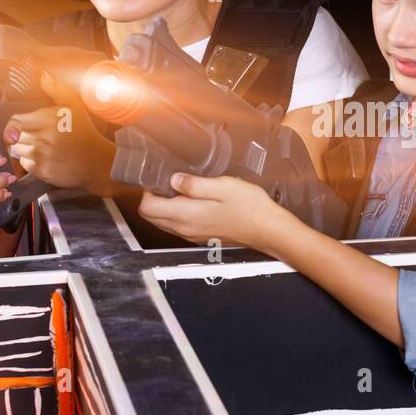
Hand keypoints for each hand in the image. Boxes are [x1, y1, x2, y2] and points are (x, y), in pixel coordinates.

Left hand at [6, 71, 116, 191]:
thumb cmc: (85, 132)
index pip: (16, 122)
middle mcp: (44, 139)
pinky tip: (46, 157)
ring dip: (26, 149)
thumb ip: (56, 89)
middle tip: (36, 136)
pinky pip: (26, 164)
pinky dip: (31, 162)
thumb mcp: (74, 106)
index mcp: (49, 120)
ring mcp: (43, 156)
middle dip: (21, 136)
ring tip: (43, 146)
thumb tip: (43, 75)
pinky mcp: (43, 171)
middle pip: (15, 137)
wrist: (97, 162)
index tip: (14, 129)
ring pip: (18, 151)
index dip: (13, 125)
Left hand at [138, 173, 291, 251]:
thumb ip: (194, 184)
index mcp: (186, 215)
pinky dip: (176, 214)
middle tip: (170, 181)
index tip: (160, 177)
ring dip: (164, 207)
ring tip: (183, 189)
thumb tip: (173, 179)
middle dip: (153, 198)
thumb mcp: (223, 186)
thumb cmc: (250, 207)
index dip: (148, 191)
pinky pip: (177, 226)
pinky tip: (194, 201)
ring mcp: (192, 235)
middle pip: (151, 217)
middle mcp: (185, 229)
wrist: (268, 230)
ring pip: (163, 222)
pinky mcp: (200, 237)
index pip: (147, 208)